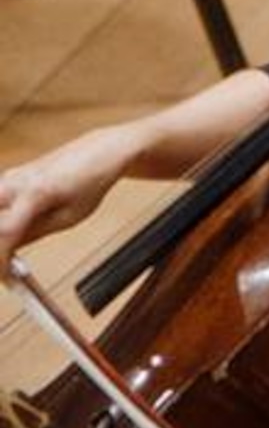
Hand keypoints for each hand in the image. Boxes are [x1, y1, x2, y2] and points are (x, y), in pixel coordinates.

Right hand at [0, 134, 129, 267]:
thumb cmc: (91, 181)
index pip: (4, 233)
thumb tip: (8, 252)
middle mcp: (15, 181)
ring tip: (6, 253)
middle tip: (4, 266)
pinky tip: (7, 237)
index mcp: (36, 192)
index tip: (5, 276)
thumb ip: (34, 233)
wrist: (99, 151)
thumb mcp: (70, 216)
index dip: (0, 259)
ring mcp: (9, 176)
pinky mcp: (8, 176)